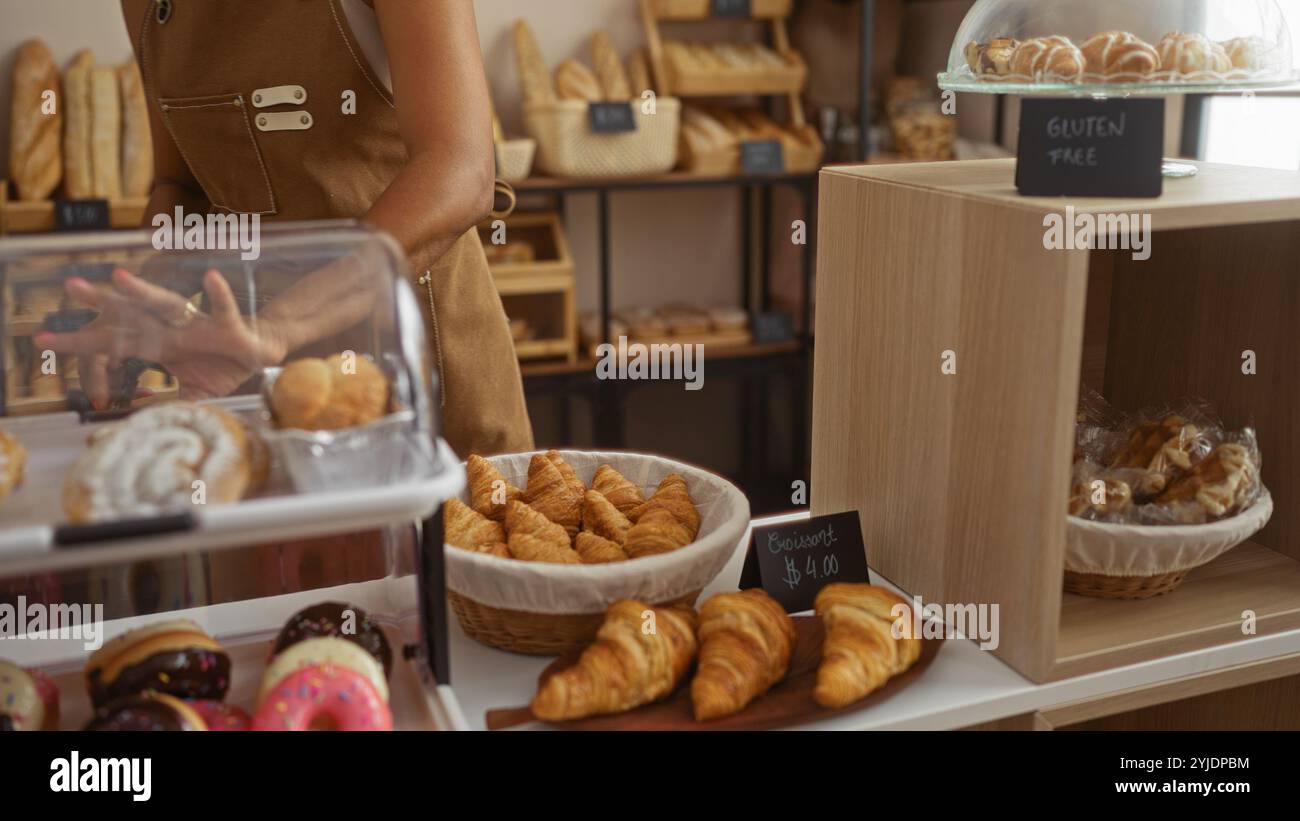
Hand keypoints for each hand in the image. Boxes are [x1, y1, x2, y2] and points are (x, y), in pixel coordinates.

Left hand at [35, 268, 288, 405]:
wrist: (261, 353)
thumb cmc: (225, 366)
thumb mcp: (194, 392)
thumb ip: (170, 404)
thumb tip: (145, 426)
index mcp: (159, 344)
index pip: (114, 341)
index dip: (81, 341)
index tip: (43, 339)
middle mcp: (172, 329)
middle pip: (130, 313)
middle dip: (99, 302)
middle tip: (68, 287)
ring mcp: (198, 325)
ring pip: (166, 303)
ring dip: (144, 291)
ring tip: (119, 277)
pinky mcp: (228, 325)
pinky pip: (222, 308)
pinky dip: (217, 294)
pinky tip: (209, 277)